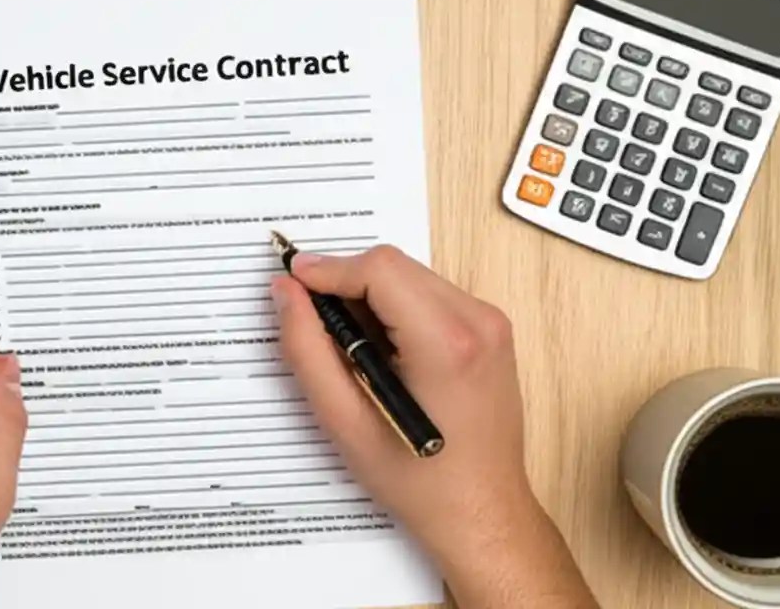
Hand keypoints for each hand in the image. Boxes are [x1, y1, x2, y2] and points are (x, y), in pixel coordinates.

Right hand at [271, 247, 595, 607]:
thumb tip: (287, 293)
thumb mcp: (344, 421)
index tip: (292, 282)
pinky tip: (384, 353)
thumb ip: (308, 349)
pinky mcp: (493, 332)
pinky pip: (432, 296)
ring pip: (412, 277)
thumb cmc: (419, 481)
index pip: (379, 268)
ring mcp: (492, 325)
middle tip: (314, 321)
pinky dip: (397, 309)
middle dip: (347, 283)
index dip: (328, 269)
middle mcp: (478, 322)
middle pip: (395, 267)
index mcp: (446, 342)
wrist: (483, 513)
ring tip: (351, 349)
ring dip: (372, 297)